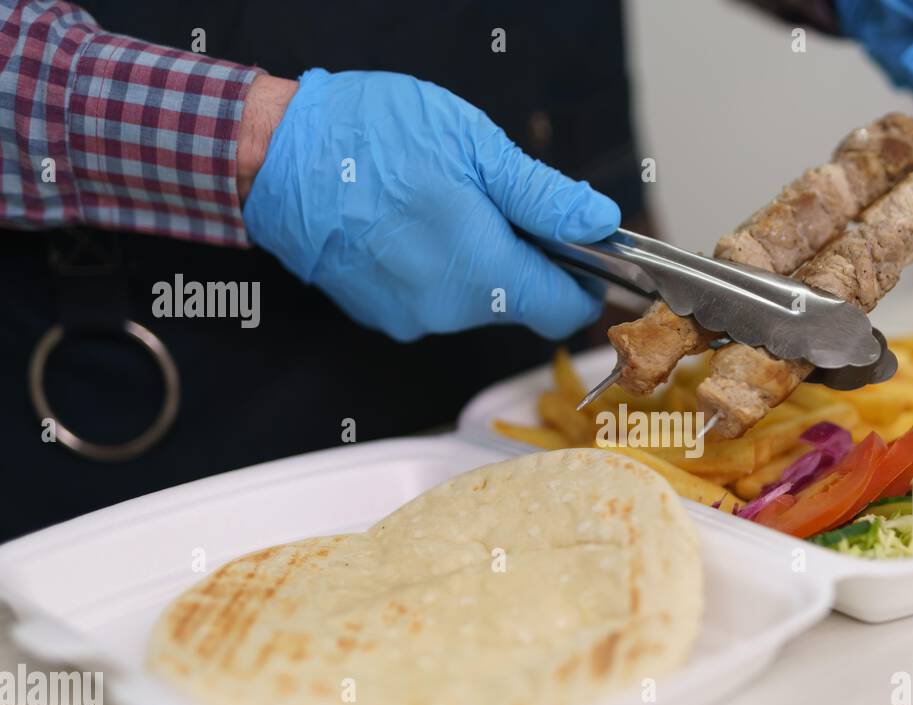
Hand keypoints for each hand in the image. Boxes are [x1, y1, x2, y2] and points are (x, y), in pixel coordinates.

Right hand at [241, 69, 619, 340]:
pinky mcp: (379, 314)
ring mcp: (410, 317)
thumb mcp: (476, 148)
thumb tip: (599, 221)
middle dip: (522, 258)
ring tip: (442, 204)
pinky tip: (410, 223)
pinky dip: (434, 267)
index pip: (563, 310)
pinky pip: (430, 297)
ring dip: (475, 260)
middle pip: (518, 303)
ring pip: (473, 300)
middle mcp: (450, 311)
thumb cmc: (371, 140)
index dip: (582, 283)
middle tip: (496, 201)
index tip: (582, 255)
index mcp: (485, 274)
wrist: (273, 157)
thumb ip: (545, 196)